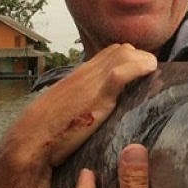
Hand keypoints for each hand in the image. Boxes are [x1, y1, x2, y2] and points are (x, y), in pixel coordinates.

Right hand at [1, 43, 157, 169]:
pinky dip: (138, 68)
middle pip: (121, 49)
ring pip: (124, 54)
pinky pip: (120, 73)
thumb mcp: (68, 108)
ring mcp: (92, 83)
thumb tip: (97, 108)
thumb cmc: (49, 128)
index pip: (111, 53)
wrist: (33, 137)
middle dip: (141, 58)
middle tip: (153, 75)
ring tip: (154, 73)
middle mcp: (87, 73)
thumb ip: (84, 101)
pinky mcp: (96, 96)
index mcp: (81, 74)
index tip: (144, 72)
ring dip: (144, 61)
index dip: (131, 59)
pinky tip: (150, 71)